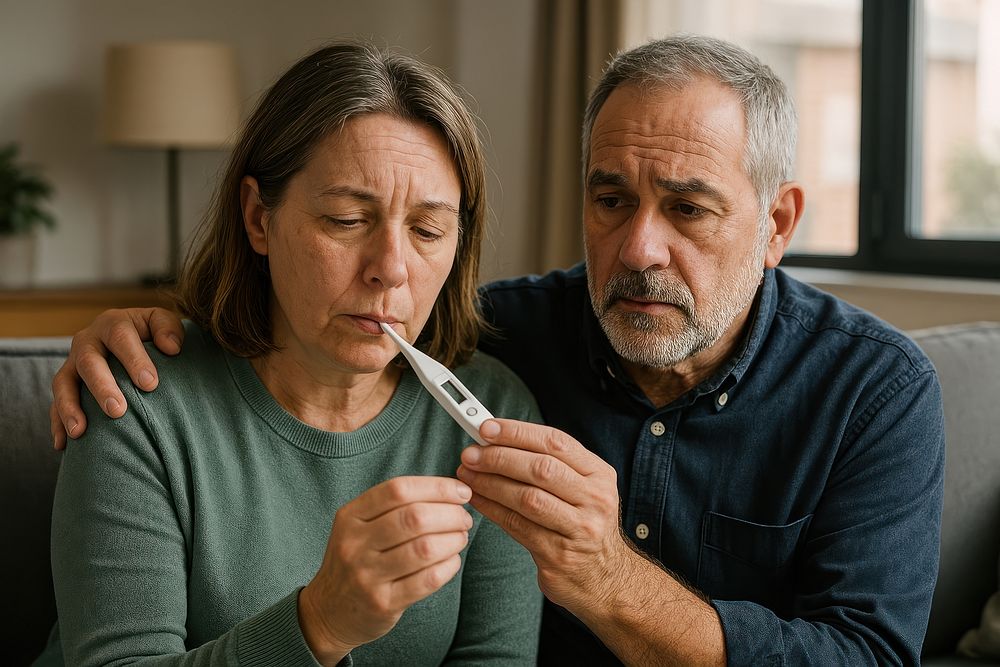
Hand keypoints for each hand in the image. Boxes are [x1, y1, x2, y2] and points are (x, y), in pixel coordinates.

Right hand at [50, 307, 183, 448]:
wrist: (132, 337)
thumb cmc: (152, 333)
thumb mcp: (162, 322)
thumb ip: (168, 328)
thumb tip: (171, 348)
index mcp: (113, 323)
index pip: (120, 337)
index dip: (134, 359)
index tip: (150, 385)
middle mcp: (87, 341)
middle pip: (89, 362)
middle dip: (101, 387)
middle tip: (117, 411)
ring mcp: (72, 363)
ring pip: (63, 383)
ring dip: (69, 408)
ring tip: (80, 432)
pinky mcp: (66, 384)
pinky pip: (55, 404)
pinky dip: (57, 423)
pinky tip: (64, 444)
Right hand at [298, 476, 473, 664]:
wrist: (328, 612)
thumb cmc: (356, 559)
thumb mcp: (359, 525)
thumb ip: (395, 506)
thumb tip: (451, 490)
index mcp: (350, 516)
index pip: (399, 490)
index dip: (436, 487)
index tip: (461, 491)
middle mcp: (354, 544)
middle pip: (414, 518)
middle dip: (450, 514)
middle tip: (464, 518)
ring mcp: (366, 576)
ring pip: (424, 548)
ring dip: (453, 539)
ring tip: (461, 537)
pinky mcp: (383, 604)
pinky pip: (427, 580)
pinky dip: (448, 566)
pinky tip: (452, 560)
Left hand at [456, 419, 631, 613]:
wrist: (605, 579)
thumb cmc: (583, 525)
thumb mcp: (583, 489)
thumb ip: (550, 463)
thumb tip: (498, 439)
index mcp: (599, 475)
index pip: (555, 442)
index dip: (517, 432)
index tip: (486, 427)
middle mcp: (594, 500)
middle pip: (541, 468)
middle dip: (499, 457)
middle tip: (471, 453)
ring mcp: (579, 529)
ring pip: (527, 498)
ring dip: (491, 483)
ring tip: (467, 474)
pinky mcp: (558, 555)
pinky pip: (517, 525)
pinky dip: (492, 509)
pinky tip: (477, 499)